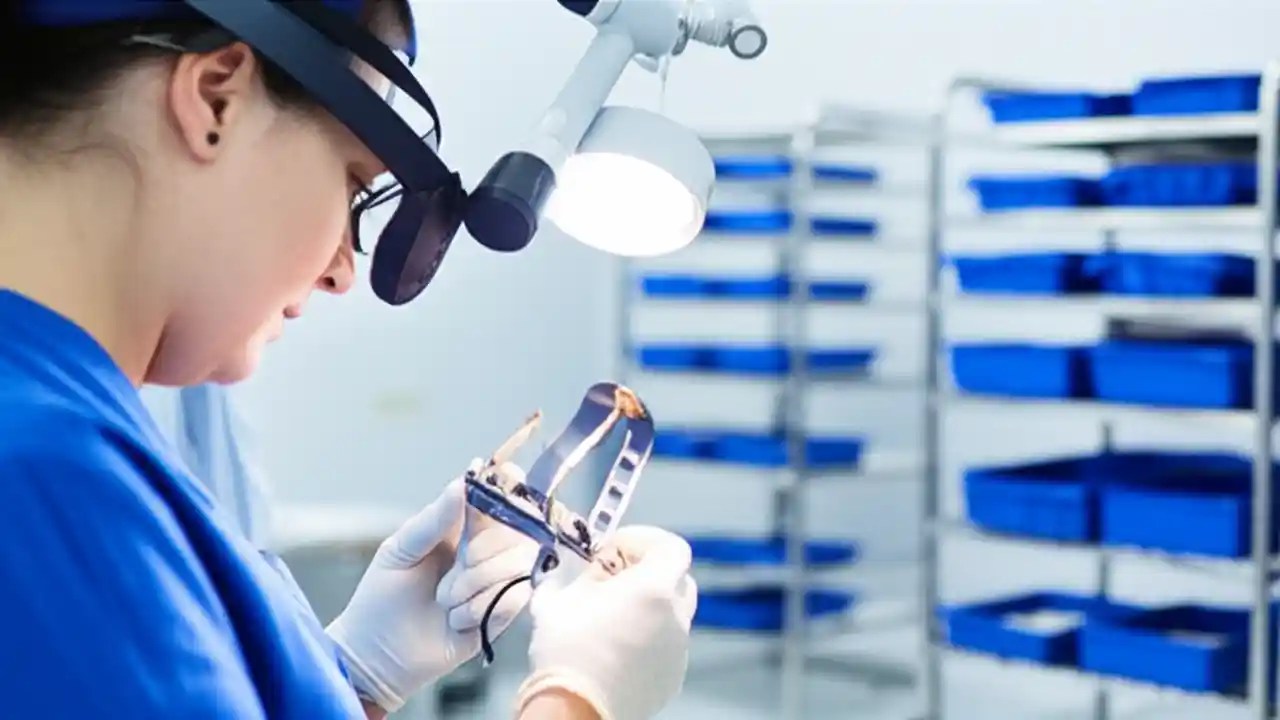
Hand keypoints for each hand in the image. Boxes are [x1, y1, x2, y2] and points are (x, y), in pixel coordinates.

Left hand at [327, 463, 538, 712]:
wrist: (378, 656)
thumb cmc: (381, 599)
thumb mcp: (400, 551)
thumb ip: (434, 519)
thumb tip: (463, 483)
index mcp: (460, 524)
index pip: (500, 494)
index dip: (510, 487)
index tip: (507, 487)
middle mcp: (484, 548)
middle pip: (517, 529)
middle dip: (484, 550)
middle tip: (457, 566)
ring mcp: (496, 580)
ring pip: (518, 563)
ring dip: (478, 583)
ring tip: (446, 601)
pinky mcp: (502, 612)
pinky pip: (516, 597)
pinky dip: (483, 607)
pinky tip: (458, 620)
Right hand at [515, 526, 697, 719]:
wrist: (574, 708)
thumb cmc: (567, 647)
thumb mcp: (562, 597)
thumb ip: (585, 574)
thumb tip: (596, 570)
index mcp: (655, 588)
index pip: (672, 547)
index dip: (646, 540)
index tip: (617, 548)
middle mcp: (676, 617)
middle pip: (677, 578)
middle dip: (649, 571)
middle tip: (616, 577)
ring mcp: (679, 649)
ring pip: (672, 614)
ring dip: (650, 606)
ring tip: (614, 616)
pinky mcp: (673, 677)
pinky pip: (667, 645)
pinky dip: (650, 637)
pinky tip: (619, 647)